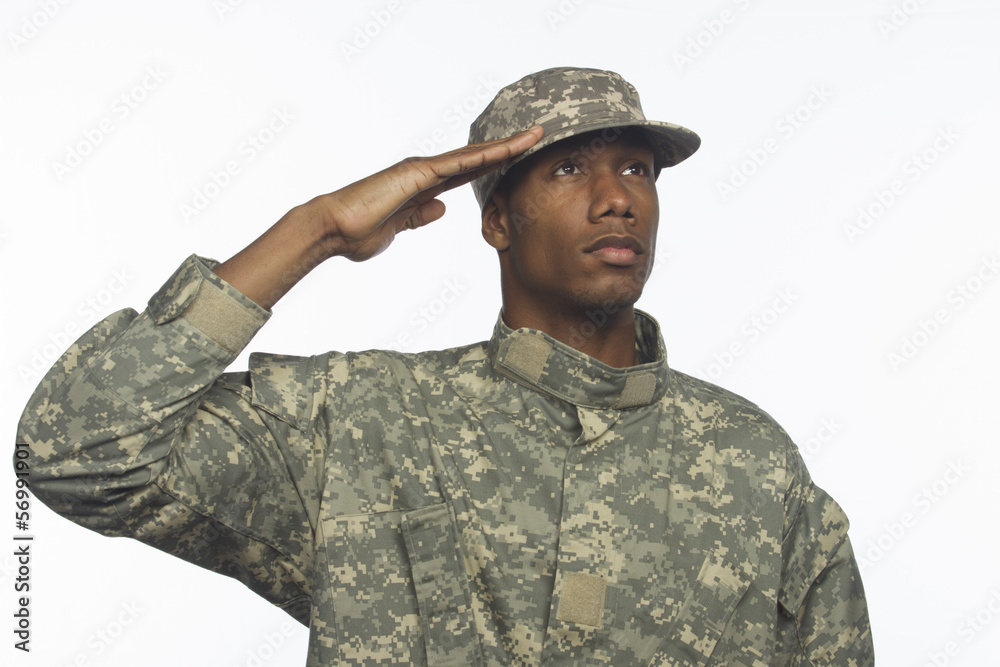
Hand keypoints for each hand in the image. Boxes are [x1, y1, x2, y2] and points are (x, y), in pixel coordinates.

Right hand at [307, 125, 542, 261]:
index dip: (496, 164)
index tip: (520, 157)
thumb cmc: (358, 232)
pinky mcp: (416, 174)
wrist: (333, 230)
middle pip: (477, 157)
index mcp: (424, 187)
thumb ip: (418, 217)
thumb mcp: (399, 228)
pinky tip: (505, 150)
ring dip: (504, 145)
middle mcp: (425, 172)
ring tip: (535, 135)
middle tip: (540, 135)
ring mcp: (421, 170)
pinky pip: (457, 164)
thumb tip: (440, 209)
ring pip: (472, 155)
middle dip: (509, 147)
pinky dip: (482, 156)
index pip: (469, 172)